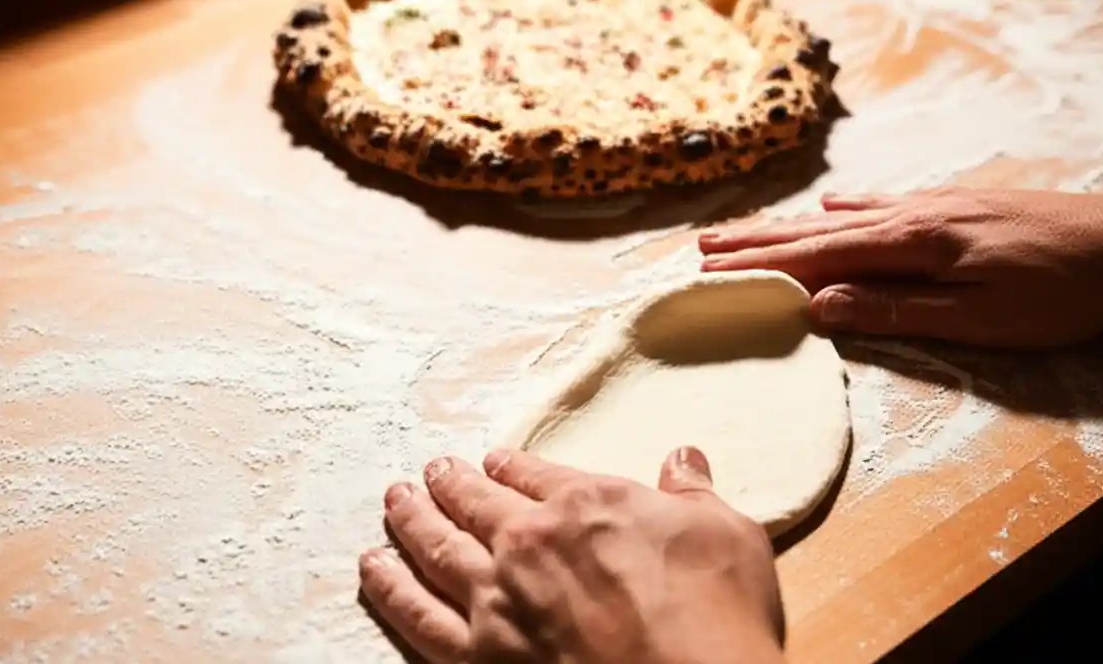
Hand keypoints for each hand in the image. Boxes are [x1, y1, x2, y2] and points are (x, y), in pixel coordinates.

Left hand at [358, 448, 784, 663]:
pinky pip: (417, 618)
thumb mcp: (728, 536)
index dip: (510, 465)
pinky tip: (373, 570)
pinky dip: (390, 590)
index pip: (535, 475)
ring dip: (410, 523)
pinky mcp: (478, 658)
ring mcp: (497, 602)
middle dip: (449, 484)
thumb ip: (695, 494)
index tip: (492, 459)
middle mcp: (530, 543)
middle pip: (475, 504)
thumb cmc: (718, 618)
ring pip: (435, 551)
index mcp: (587, 505)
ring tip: (393, 502)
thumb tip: (683, 459)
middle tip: (428, 471)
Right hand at [699, 188, 1102, 347]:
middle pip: (816, 231)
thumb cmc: (1062, 293)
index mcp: (911, 245)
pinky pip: (880, 207)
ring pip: (842, 218)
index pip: (815, 257)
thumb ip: (897, 310)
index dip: (759, 268)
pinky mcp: (955, 208)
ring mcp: (932, 207)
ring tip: (742, 230)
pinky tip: (831, 208)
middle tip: (699, 248)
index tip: (706, 274)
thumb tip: (821, 306)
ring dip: (787, 227)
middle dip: (755, 242)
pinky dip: (844, 211)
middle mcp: (912, 217)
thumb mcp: (981, 318)